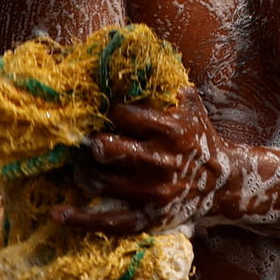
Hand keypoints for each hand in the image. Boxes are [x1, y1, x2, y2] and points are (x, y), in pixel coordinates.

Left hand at [67, 97, 226, 231]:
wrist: (222, 185)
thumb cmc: (200, 139)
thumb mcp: (192, 107)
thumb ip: (168, 86)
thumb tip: (139, 57)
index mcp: (173, 132)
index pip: (125, 115)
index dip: (112, 112)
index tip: (109, 115)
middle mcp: (162, 163)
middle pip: (109, 148)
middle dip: (92, 142)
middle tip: (88, 141)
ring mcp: (153, 195)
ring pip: (102, 181)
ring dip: (83, 172)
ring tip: (81, 166)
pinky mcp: (147, 219)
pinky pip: (108, 222)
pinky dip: (79, 219)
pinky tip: (57, 213)